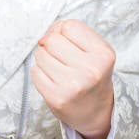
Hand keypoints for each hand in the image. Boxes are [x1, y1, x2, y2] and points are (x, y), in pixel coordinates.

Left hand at [31, 19, 115, 138]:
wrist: (96, 113)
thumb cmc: (91, 75)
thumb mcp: (94, 50)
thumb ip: (71, 33)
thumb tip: (42, 37)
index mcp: (103, 54)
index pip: (69, 26)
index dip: (63, 31)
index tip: (68, 43)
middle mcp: (90, 70)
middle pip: (52, 39)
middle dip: (52, 45)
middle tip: (63, 59)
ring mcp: (72, 85)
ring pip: (40, 54)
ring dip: (45, 59)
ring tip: (59, 70)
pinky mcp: (56, 97)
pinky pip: (35, 71)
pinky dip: (40, 73)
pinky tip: (53, 81)